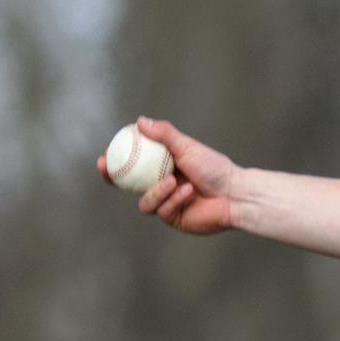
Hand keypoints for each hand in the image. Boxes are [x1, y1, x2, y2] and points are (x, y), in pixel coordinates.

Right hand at [96, 116, 240, 234]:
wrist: (235, 193)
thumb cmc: (215, 168)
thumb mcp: (187, 147)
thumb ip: (165, 135)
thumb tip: (140, 121)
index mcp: (163, 167)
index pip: (132, 165)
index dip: (115, 163)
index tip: (104, 156)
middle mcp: (162, 185)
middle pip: (129, 186)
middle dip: (114, 179)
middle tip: (109, 171)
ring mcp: (167, 203)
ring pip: (144, 202)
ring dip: (156, 192)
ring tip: (174, 182)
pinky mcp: (174, 218)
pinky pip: (162, 211)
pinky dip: (174, 200)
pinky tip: (189, 193)